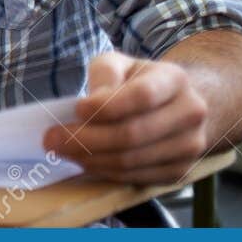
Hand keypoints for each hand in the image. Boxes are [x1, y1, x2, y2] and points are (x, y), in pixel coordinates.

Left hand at [43, 51, 209, 183]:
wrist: (180, 104)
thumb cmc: (139, 81)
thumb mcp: (119, 64)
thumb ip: (104, 74)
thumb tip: (91, 105)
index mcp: (175, 79)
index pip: (141, 96)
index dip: (105, 107)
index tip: (76, 109)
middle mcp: (190, 113)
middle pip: (132, 134)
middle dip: (85, 139)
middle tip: (51, 139)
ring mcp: (189, 146)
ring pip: (132, 161)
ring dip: (90, 159)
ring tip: (62, 150)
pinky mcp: (180, 171)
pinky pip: (136, 177)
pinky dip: (105, 172)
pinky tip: (84, 161)